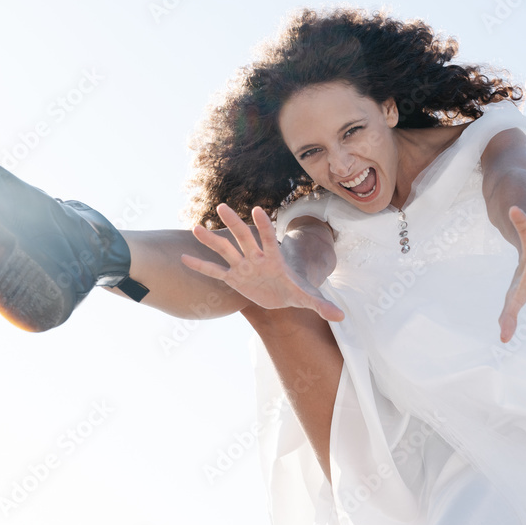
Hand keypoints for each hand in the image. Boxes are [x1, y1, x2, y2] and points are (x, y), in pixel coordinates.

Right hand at [181, 203, 344, 321]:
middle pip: (244, 238)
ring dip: (212, 241)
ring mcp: (243, 267)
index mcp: (274, 258)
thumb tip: (341, 317)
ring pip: (226, 251)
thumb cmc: (296, 290)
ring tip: (196, 228)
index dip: (264, 225)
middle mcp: (256, 258)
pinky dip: (201, 267)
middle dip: (234, 224)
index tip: (258, 209)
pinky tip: (184, 258)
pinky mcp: (234, 279)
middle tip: (222, 207)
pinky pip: (216, 272)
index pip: (270, 238)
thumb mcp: (309, 298)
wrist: (283, 294)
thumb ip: (322, 305)